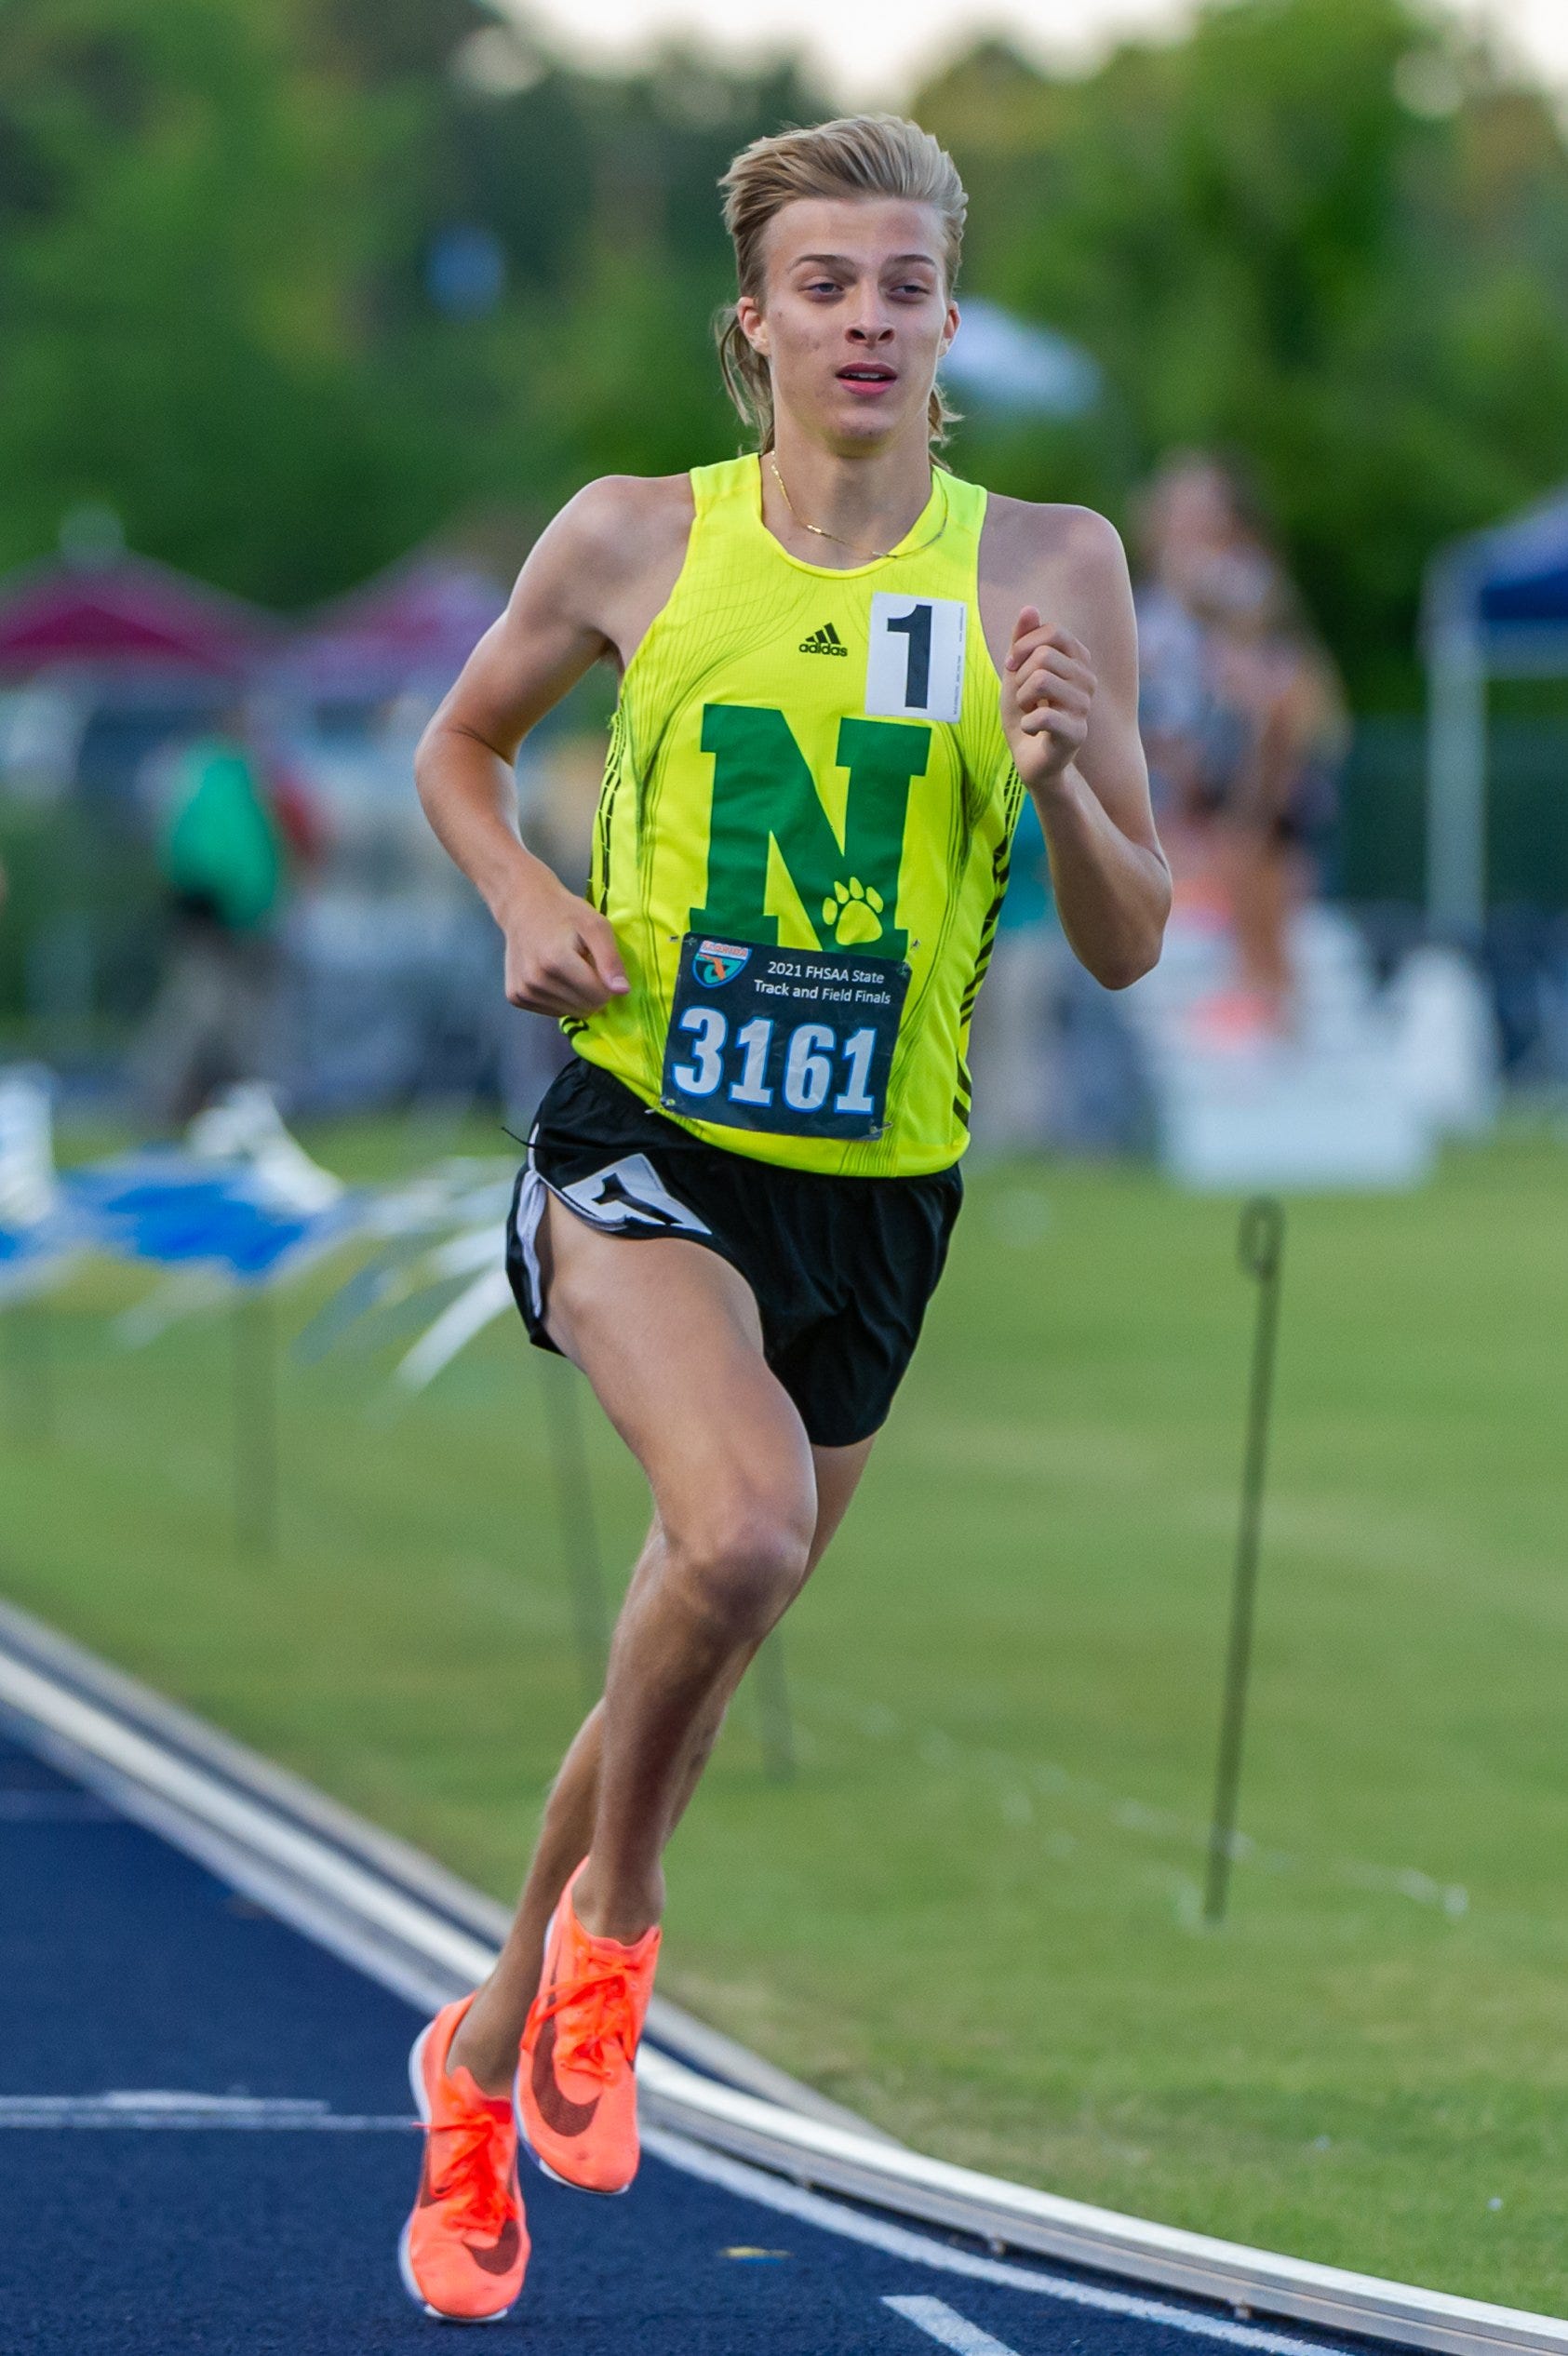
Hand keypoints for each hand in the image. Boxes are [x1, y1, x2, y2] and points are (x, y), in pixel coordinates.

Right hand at [498, 868, 628, 1016]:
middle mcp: (536, 980)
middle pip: (585, 1008)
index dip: (607, 983)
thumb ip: (611, 959)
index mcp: (556, 960)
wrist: (524, 907)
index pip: (599, 996)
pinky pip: (552, 1012)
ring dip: (576, 996)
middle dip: (593, 991)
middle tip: (584, 965)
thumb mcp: (596, 926)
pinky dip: (560, 999)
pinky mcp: (516, 997)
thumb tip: (622, 991)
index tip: (599, 964)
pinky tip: (553, 976)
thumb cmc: (565, 913)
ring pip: (570, 1013)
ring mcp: (523, 991)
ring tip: (568, 969)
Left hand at [1001, 608, 1095, 789]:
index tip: (1012, 666)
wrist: (1030, 759)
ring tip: (1028, 712)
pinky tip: (1031, 731)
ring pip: (1040, 681)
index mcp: (1078, 661)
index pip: (1054, 632)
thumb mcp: (1016, 673)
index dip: (1023, 646)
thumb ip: (1022, 641)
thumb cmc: (1025, 713)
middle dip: (1019, 677)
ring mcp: (1085, 707)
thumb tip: (1029, 608)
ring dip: (1021, 699)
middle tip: (1023, 697)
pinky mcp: (1077, 733)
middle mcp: (1087, 680)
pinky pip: (1042, 716)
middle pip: (1044, 656)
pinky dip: (1025, 724)